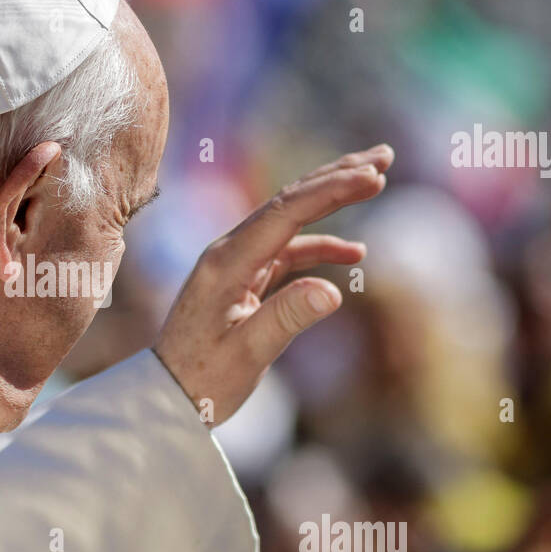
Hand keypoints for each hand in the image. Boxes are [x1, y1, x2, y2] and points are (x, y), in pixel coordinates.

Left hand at [153, 144, 393, 425]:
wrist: (166, 395)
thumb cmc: (202, 380)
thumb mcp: (247, 355)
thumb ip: (287, 319)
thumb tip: (334, 291)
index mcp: (227, 262)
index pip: (286, 212)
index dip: (332, 191)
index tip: (375, 177)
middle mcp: (228, 253)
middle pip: (288, 201)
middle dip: (336, 176)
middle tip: (384, 156)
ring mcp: (234, 264)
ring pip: (289, 220)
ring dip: (331, 200)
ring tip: (375, 181)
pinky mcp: (242, 280)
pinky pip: (286, 250)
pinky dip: (320, 245)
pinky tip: (355, 252)